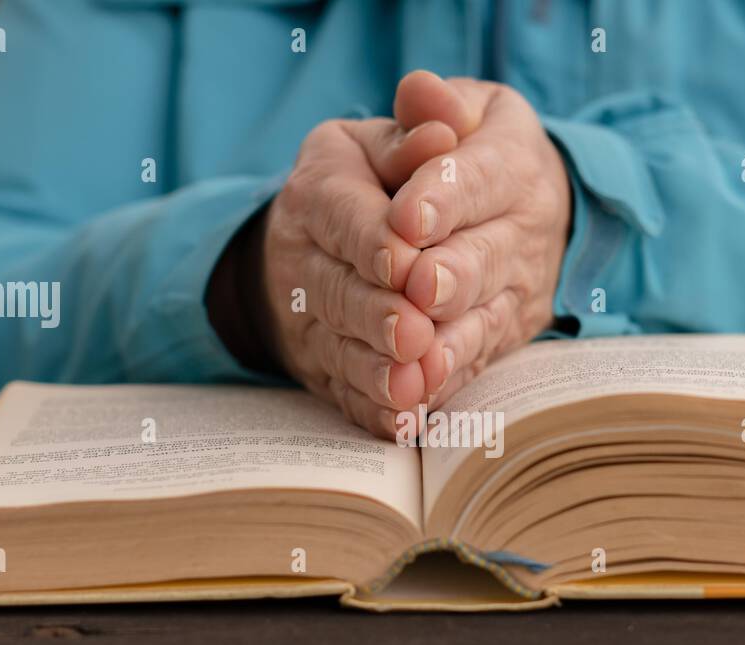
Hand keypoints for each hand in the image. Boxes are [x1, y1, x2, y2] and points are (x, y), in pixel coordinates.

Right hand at [262, 117, 458, 434]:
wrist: (323, 237)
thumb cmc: (379, 180)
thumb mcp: (389, 142)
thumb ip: (417, 132)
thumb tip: (442, 121)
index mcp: (321, 185)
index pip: (343, 213)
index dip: (373, 239)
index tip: (405, 261)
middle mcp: (303, 252)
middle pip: (339, 289)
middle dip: (377, 315)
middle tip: (414, 333)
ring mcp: (307, 315)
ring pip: (339, 346)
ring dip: (375, 370)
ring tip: (410, 385)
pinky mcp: (322, 364)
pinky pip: (344, 392)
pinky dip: (372, 410)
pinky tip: (401, 423)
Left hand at [387, 72, 571, 405]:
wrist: (519, 205)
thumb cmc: (468, 150)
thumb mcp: (461, 113)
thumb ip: (432, 108)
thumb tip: (420, 95)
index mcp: (511, 162)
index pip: (480, 177)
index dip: (443, 198)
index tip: (406, 216)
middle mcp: (523, 231)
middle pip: (486, 257)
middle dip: (450, 275)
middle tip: (416, 287)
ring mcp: (516, 293)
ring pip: (482, 320)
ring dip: (447, 343)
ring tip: (415, 355)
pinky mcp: (500, 338)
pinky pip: (471, 366)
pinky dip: (442, 386)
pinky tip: (412, 401)